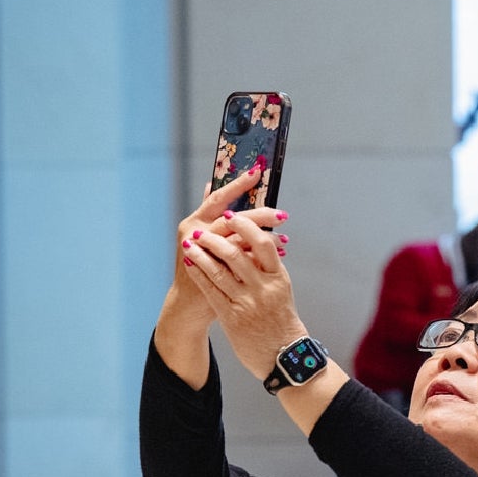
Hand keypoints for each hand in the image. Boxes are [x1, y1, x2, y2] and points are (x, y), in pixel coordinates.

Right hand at [152, 169, 270, 386]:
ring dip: (264, 238)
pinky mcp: (215, 274)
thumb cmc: (202, 266)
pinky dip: (261, 257)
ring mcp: (204, 255)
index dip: (237, 185)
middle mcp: (196, 234)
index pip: (218, 197)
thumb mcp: (203, 236)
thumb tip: (210, 183)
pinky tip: (279, 254)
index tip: (257, 172)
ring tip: (285, 238)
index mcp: (196, 221)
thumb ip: (209, 211)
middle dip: (259, 215)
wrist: (192, 305)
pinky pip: (243, 262)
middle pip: (232, 219)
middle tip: (282, 214)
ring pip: (239, 241)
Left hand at [184, 197, 299, 381]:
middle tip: (202, 228)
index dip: (245, 226)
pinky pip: (211, 290)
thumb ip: (269, 267)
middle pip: (236, 253)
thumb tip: (255, 239)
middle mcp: (263, 289)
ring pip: (219, 270)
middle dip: (215, 237)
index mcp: (278, 278)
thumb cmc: (282, 320)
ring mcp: (246, 303)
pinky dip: (199, 273)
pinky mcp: (232, 318)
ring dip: (201, 252)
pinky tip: (190, 262)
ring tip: (190, 241)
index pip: (263, 243)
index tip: (231, 215)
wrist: (283, 356)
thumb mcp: (281, 290)